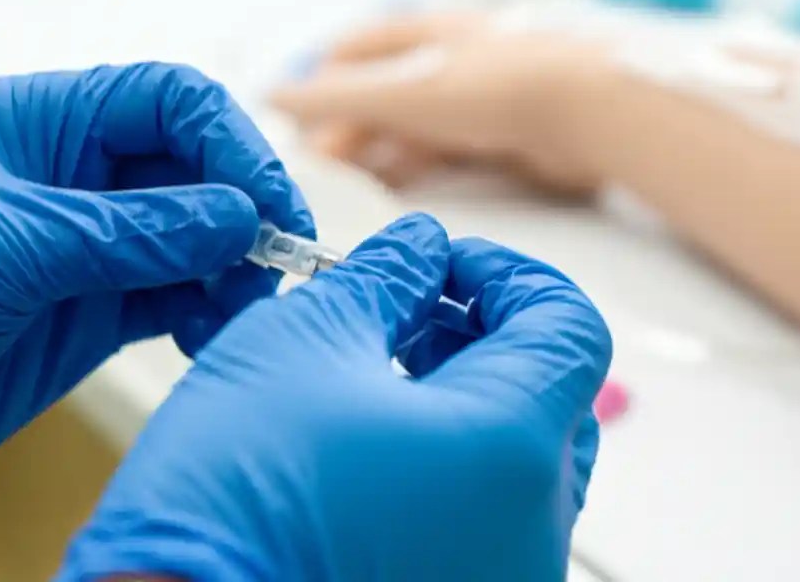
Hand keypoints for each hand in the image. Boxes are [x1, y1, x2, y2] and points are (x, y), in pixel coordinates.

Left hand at [0, 63, 311, 550]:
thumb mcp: (6, 247)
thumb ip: (132, 232)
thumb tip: (238, 216)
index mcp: (43, 124)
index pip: (167, 102)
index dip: (228, 144)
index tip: (267, 204)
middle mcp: (75, 177)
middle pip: (195, 170)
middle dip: (243, 212)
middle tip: (274, 264)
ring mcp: (89, 248)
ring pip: (197, 239)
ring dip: (234, 268)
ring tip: (241, 310)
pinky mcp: (94, 313)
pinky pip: (178, 298)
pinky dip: (208, 312)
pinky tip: (210, 335)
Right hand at [57, 214, 610, 581]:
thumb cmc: (230, 501)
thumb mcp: (300, 345)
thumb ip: (382, 279)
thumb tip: (418, 249)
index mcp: (511, 447)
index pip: (568, 326)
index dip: (508, 274)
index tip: (444, 262)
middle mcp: (533, 528)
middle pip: (553, 395)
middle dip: (485, 335)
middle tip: (407, 310)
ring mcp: (502, 578)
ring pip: (518, 464)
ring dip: (464, 398)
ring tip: (375, 373)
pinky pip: (484, 521)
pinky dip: (448, 466)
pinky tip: (371, 445)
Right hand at [272, 13, 605, 195]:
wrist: (585, 116)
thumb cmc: (493, 86)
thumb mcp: (402, 93)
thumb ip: (336, 98)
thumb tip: (272, 96)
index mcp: (432, 34)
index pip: (367, 46)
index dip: (328, 75)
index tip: (295, 109)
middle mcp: (455, 63)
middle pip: (389, 96)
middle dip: (349, 128)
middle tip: (314, 167)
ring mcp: (481, 103)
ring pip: (414, 131)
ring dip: (375, 156)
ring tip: (340, 190)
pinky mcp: (503, 143)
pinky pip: (442, 157)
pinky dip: (409, 173)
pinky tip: (386, 197)